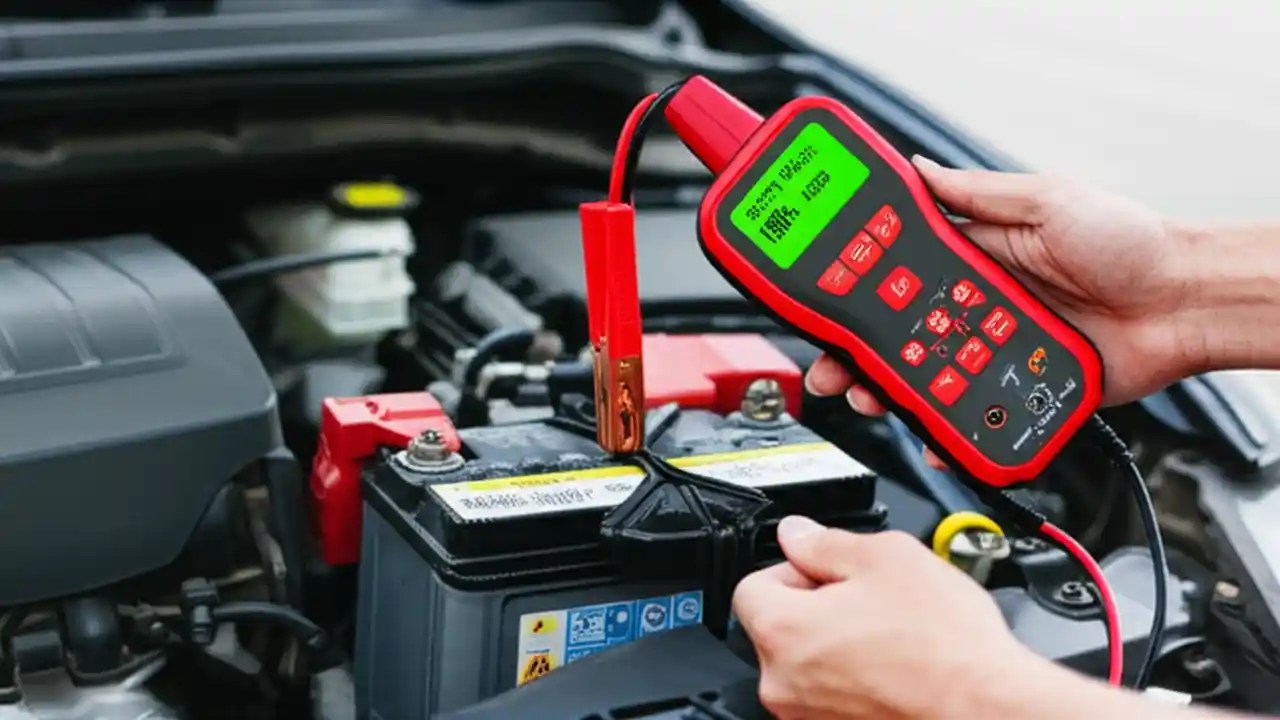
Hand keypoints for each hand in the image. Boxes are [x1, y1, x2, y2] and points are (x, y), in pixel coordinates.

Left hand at [733, 518, 1221, 719]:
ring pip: (807, 665)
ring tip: (889, 636)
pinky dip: (854, 680)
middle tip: (868, 601)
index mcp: (781, 631)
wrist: (989, 709)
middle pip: (779, 628)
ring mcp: (808, 718)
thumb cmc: (945, 646)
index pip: (750, 586)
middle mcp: (783, 683)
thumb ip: (825, 542)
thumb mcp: (886, 557)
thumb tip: (797, 534)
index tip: (826, 570)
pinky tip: (894, 668)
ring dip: (836, 647)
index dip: (792, 570)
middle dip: (816, 609)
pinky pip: (831, 696)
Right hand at [807, 158, 1195, 466]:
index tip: (822, 299)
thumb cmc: (1130, 242)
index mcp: (973, 257)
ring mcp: (992, 350)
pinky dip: (946, 434)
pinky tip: (929, 438)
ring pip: (925, 378)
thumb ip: (979, 193)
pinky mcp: (1016, 390)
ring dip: (891, 393)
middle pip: (899, 335)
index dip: (855, 287)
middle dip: (856, 354)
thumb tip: (918, 169)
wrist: (1185, 302)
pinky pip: (971, 416)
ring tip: (872, 398)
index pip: (896, 274)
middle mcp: (975, 306)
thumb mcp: (1049, 198)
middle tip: (831, 366)